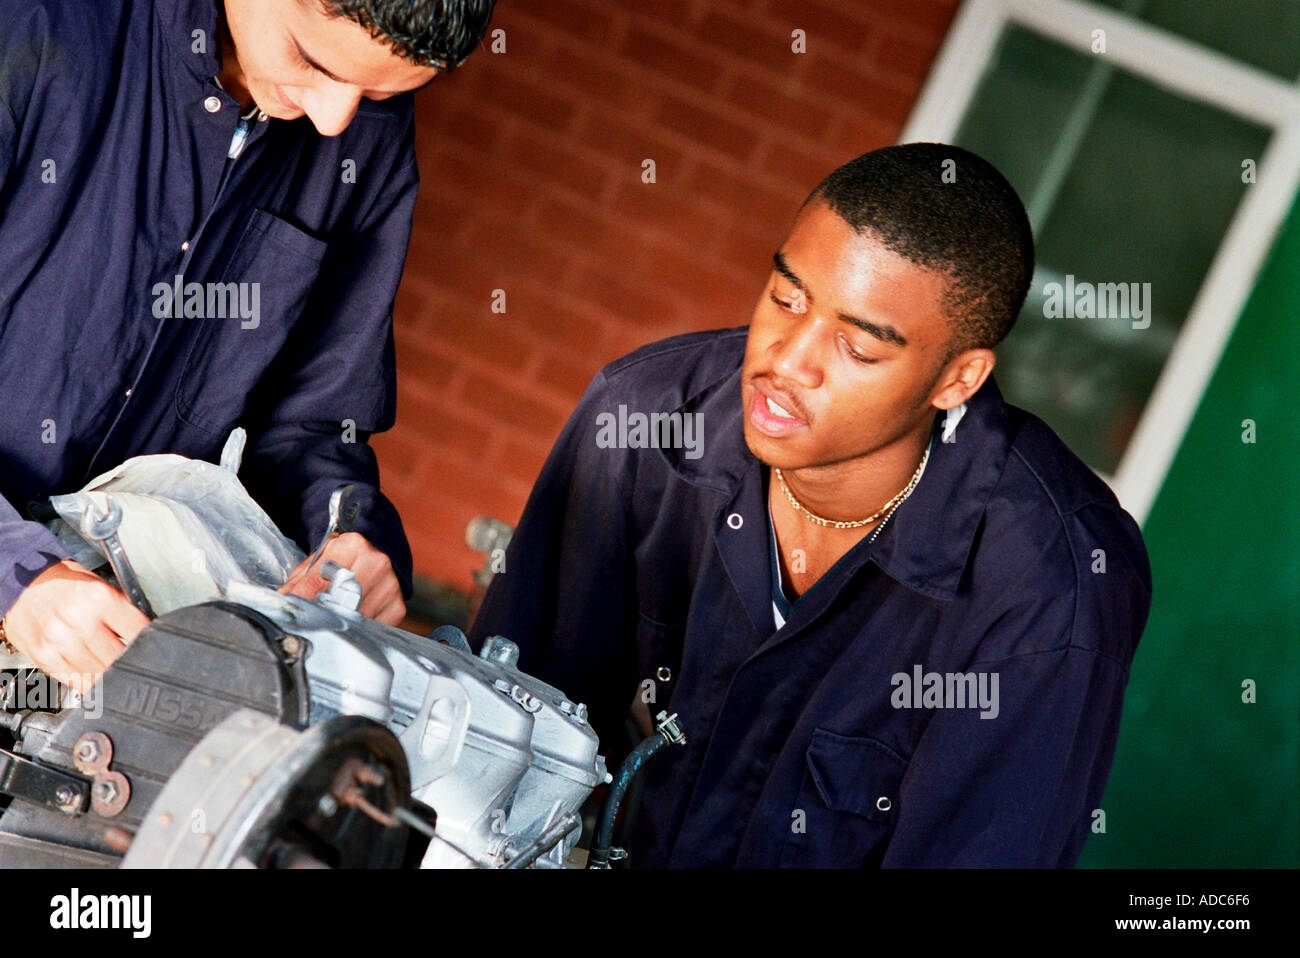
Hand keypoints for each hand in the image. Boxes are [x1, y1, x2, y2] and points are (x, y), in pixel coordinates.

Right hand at [3, 559, 150, 693]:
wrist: (22, 585)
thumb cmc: (63, 584)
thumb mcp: (100, 586)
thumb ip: (122, 610)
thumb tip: (143, 635)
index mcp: (99, 599)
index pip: (137, 631)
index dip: (148, 642)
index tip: (151, 648)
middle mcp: (79, 620)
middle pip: (118, 656)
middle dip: (128, 660)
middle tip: (132, 660)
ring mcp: (60, 641)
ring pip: (99, 673)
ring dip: (110, 673)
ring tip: (112, 667)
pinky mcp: (45, 657)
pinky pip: (76, 680)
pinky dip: (89, 681)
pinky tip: (94, 674)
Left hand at [278, 531, 405, 624]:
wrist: (380, 551)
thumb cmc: (346, 556)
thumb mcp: (321, 559)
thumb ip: (300, 580)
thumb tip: (280, 602)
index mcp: (353, 546)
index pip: (320, 579)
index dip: (302, 598)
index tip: (290, 610)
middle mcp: (376, 563)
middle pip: (339, 602)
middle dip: (321, 614)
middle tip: (309, 621)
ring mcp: (389, 586)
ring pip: (355, 620)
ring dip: (339, 626)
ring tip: (330, 623)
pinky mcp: (397, 606)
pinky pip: (372, 628)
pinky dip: (358, 630)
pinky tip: (352, 623)